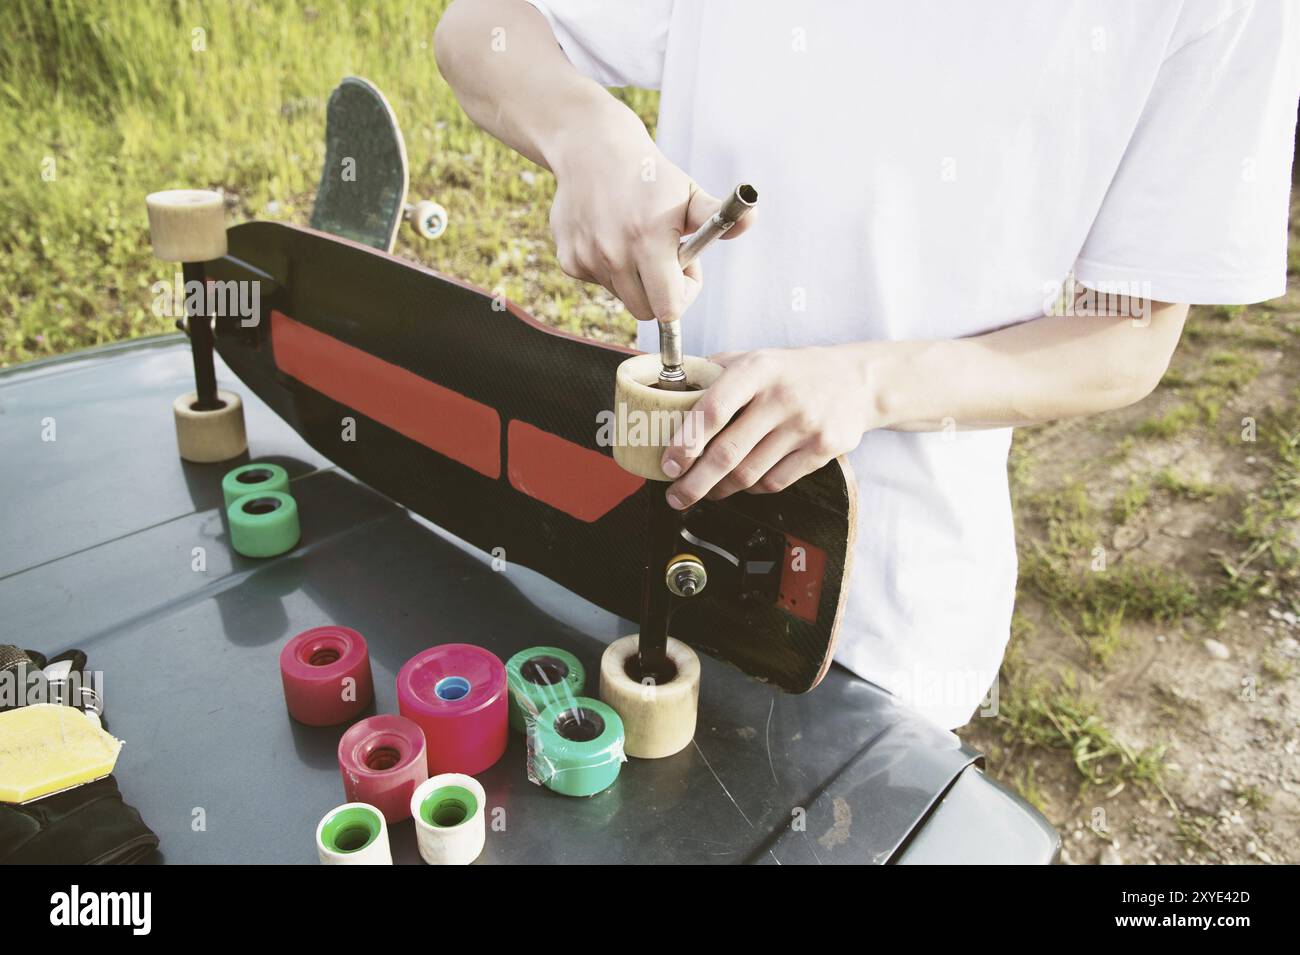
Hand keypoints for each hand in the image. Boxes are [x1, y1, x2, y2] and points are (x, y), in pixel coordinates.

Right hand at [549, 132, 753, 324]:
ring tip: (636, 239)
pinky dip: (608, 268)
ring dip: (634, 278)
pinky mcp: (568, 259)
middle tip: (664, 257)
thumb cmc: (649, 175)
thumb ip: (718, 216)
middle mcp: (613, 254)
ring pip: (621, 295)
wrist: (591, 149)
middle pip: (645, 311)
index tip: (686, 268)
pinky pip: (598, 282)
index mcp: (647, 241)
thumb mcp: (687, 193)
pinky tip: (609, 234)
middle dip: (660, 292)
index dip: (684, 294)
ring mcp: (587, 259)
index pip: (670, 308)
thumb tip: (751, 220)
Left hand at [660, 345, 877, 507]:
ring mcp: (805, 425)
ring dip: (720, 489)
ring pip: (749, 474)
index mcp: (757, 369)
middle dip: (695, 483)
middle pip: (728, 453)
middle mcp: (781, 397)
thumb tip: (666, 396)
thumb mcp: (754, 358)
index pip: (714, 410)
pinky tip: (742, 483)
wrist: (856, 380)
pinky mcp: (822, 450)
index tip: (669, 464)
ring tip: (705, 490)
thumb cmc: (791, 371)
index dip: (686, 442)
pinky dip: (752, 489)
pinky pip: (775, 482)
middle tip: (675, 496)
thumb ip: (712, 374)